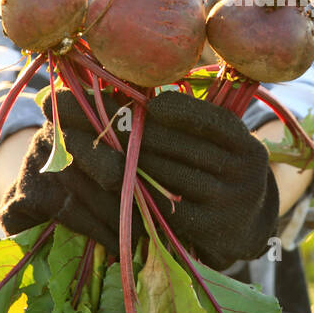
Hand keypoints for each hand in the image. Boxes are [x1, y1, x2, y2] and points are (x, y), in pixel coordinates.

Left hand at [0, 88, 279, 270]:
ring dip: (108, 157)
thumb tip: (124, 81)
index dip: (167, 109)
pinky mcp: (203, 232)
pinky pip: (155, 207)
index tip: (128, 97)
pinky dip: (123, 190)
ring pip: (156, 176)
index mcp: (243, 143)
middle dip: (116, 126)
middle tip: (67, 109)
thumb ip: (186, 120)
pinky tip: (91, 175)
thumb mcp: (216, 142)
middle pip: (169, 146)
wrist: (246, 225)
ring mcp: (224, 205)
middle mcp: (239, 174)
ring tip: (68, 139)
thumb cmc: (218, 168)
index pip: (203, 119)